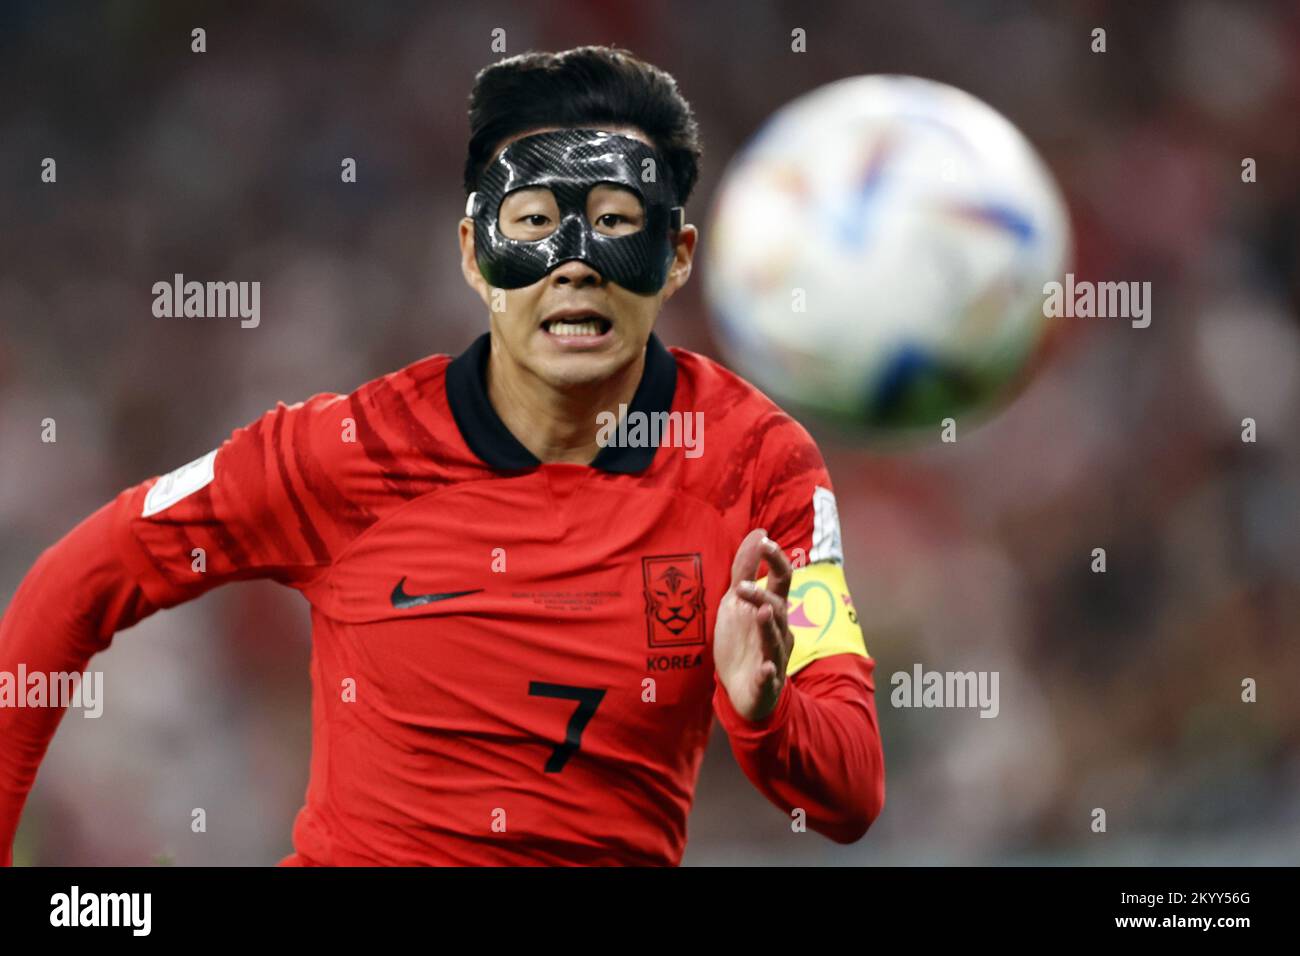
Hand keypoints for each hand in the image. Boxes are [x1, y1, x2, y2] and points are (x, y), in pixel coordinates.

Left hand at [713, 528, 793, 720]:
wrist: (739, 690)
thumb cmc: (742, 640)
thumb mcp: (737, 602)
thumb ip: (746, 569)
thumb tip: (759, 532)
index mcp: (772, 608)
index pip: (783, 580)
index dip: (777, 560)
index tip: (765, 542)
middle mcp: (778, 630)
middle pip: (779, 608)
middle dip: (764, 596)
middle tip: (741, 588)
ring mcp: (774, 657)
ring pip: (776, 640)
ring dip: (768, 626)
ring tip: (760, 612)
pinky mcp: (766, 683)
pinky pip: (770, 678)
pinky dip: (768, 673)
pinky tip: (765, 668)